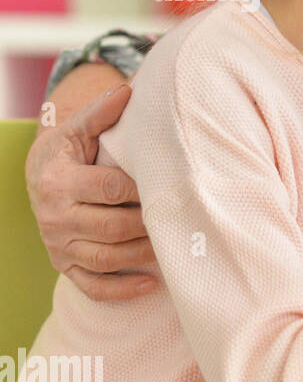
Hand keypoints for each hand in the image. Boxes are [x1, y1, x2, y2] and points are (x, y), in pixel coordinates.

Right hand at [26, 83, 156, 299]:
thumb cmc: (72, 150)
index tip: (171, 184)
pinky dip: (122, 290)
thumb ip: (101, 112)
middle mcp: (54, 217)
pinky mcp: (65, 267)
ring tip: (175, 246)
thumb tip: (128, 90)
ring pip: (106, 258)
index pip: (109, 189)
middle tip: (183, 218)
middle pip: (112, 228)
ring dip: (144, 255)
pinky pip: (93, 286)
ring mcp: (58, 246)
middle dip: (150, 224)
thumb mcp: (79, 128)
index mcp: (59, 181)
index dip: (143, 189)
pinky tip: (153, 284)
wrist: (40, 176)